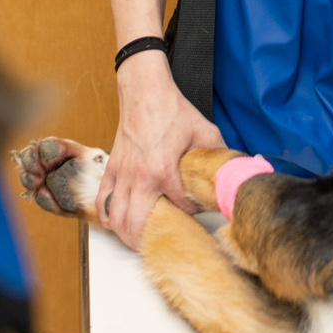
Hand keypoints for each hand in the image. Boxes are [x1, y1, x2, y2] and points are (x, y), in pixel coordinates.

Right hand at [97, 49, 224, 248]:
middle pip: (137, 225)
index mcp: (164, 169)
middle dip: (150, 239)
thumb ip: (218, 156)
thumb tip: (230, 173)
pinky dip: (108, 216)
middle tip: (164, 241)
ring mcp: (123, 173)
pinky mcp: (113, 168)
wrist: (144, 91)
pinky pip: (102, 201)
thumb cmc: (171, 109)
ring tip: (140, 239)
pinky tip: (117, 222)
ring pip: (116, 218)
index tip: (198, 208)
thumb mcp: (205, 131)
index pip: (180, 207)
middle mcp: (140, 176)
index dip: (192, 212)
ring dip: (127, 234)